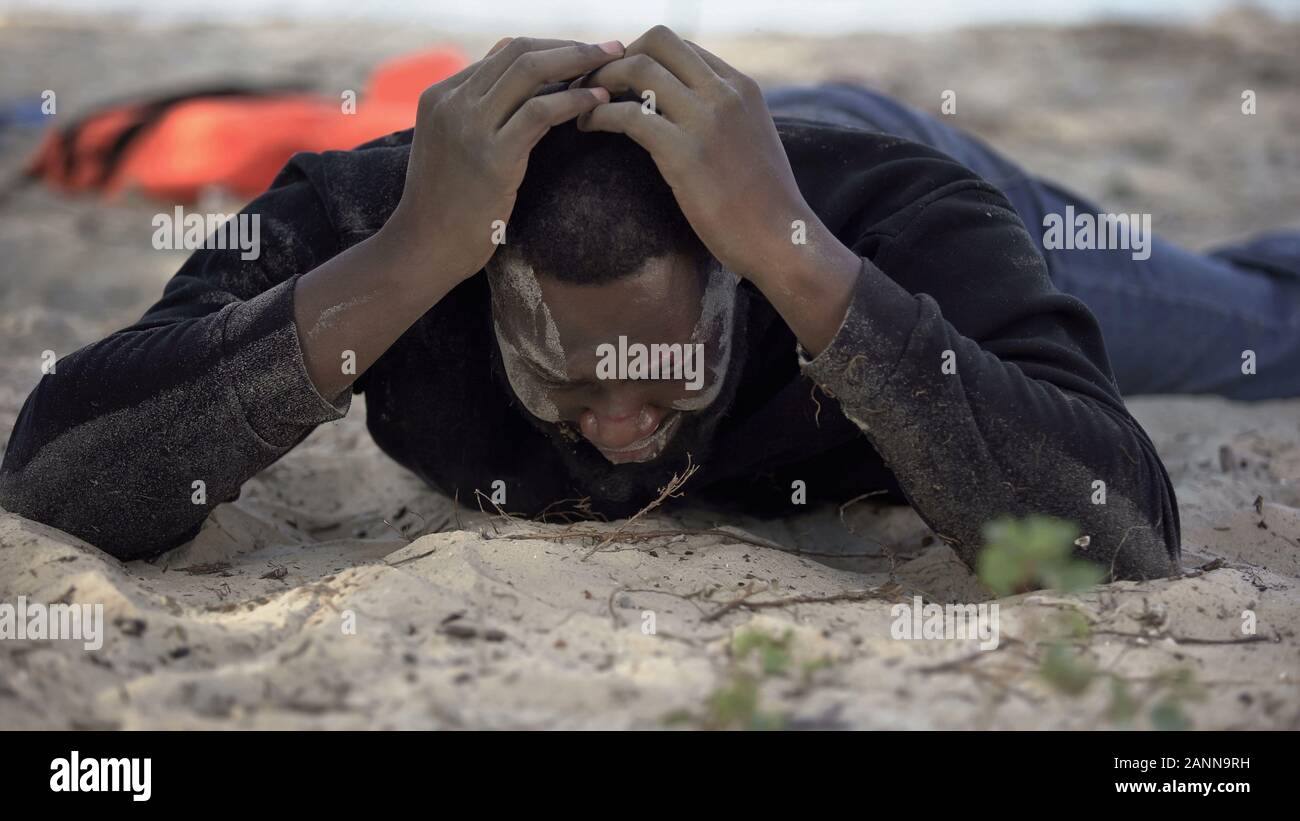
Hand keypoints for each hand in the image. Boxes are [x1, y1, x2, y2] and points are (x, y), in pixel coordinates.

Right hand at [384, 36, 623, 283]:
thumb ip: (479, 115)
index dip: (551, 48)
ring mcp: (469, 127)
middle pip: (520, 52)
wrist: (424, 248)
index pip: (504, 52)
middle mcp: (452, 102)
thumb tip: (525, 90)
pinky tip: (599, 102)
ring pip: (531, 71)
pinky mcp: (492, 156)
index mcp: (441, 94)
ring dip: (580, 62)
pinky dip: (575, 99)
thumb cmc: (447, 205)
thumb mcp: (452, 147)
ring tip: (615, 65)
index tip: (587, 55)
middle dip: (572, 46)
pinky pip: (540, 111)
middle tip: (613, 48)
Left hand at [579, 26, 861, 354]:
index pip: (682, 46)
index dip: (643, 56)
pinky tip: (587, 127)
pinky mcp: (685, 155)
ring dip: (600, 82)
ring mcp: (706, 120)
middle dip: (618, 57)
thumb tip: (687, 113)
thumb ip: (724, 117)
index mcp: (740, 87)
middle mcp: (725, 93)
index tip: (619, 81)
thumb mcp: (752, 142)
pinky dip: (598, 115)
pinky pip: (628, 115)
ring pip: (638, 68)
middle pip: (657, 40)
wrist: (782, 241)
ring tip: (581, 106)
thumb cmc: (764, 204)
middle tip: (594, 86)